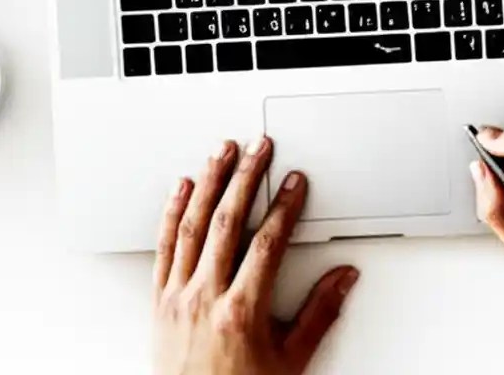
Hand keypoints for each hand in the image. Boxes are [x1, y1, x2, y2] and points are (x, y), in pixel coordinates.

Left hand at [153, 136, 358, 374]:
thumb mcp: (291, 359)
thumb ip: (320, 314)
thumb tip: (344, 278)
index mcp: (241, 312)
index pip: (267, 244)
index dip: (284, 207)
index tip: (294, 183)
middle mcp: (204, 298)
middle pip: (227, 223)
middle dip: (246, 179)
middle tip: (259, 149)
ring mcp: (177, 297)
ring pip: (191, 226)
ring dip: (208, 183)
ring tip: (222, 152)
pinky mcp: (159, 301)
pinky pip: (164, 246)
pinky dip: (172, 212)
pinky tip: (183, 188)